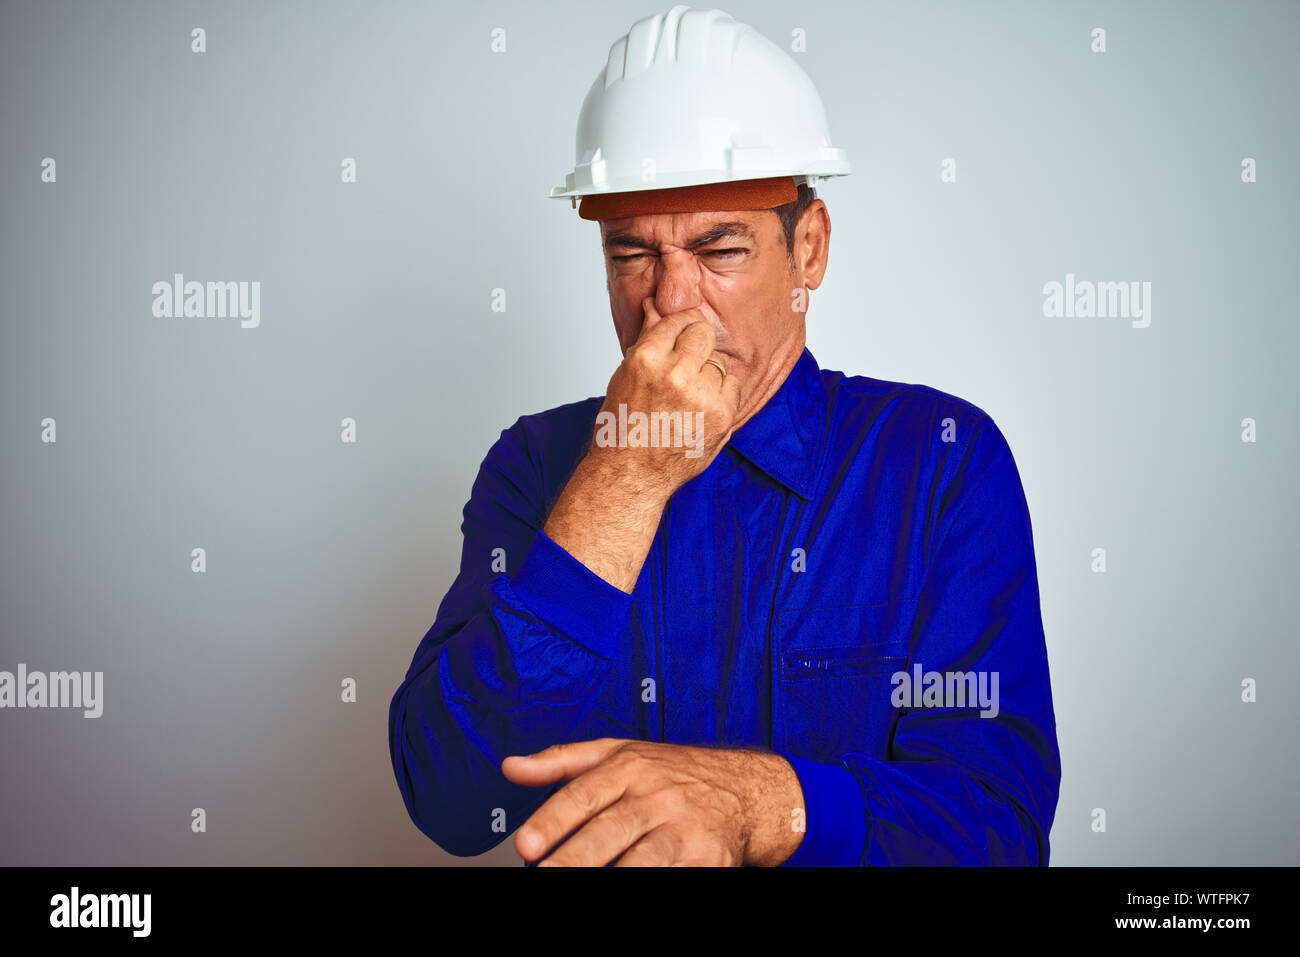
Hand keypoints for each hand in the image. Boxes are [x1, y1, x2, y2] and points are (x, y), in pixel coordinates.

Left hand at [501, 738, 805, 866]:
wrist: (747, 789)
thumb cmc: (674, 773)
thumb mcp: (618, 753)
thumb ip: (561, 760)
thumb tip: (511, 766)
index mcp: (631, 767)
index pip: (585, 793)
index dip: (553, 820)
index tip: (525, 844)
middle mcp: (659, 796)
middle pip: (611, 830)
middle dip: (576, 858)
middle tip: (546, 874)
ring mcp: (685, 829)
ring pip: (644, 860)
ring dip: (614, 876)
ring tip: (581, 889)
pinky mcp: (709, 859)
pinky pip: (674, 877)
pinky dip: (655, 883)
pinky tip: (631, 889)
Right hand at [589, 297, 743, 500]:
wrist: (631, 473)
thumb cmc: (624, 425)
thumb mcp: (626, 375)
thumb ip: (647, 338)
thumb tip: (654, 303)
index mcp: (646, 359)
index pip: (678, 319)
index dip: (682, 324)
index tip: (683, 331)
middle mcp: (675, 374)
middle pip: (702, 334)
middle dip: (695, 344)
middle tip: (685, 364)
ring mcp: (701, 396)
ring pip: (718, 361)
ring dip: (707, 373)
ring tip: (687, 395)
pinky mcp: (721, 416)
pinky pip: (732, 385)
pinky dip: (721, 393)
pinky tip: (700, 407)